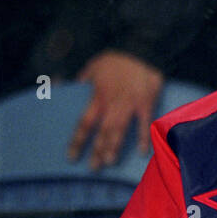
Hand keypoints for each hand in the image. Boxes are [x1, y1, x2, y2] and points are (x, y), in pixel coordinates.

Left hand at [68, 50, 162, 169]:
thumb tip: (70, 88)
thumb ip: (84, 81)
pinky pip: (144, 123)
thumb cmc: (117, 59)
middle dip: (97, 150)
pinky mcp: (146, 102)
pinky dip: (143, 137)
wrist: (140, 49)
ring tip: (110, 162)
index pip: (85, 123)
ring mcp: (129, 104)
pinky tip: (142, 152)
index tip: (72, 157)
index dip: (78, 141)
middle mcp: (111, 104)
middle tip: (94, 168)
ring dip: (114, 146)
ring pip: (119, 129)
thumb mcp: (93, 67)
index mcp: (98, 97)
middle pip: (102, 131)